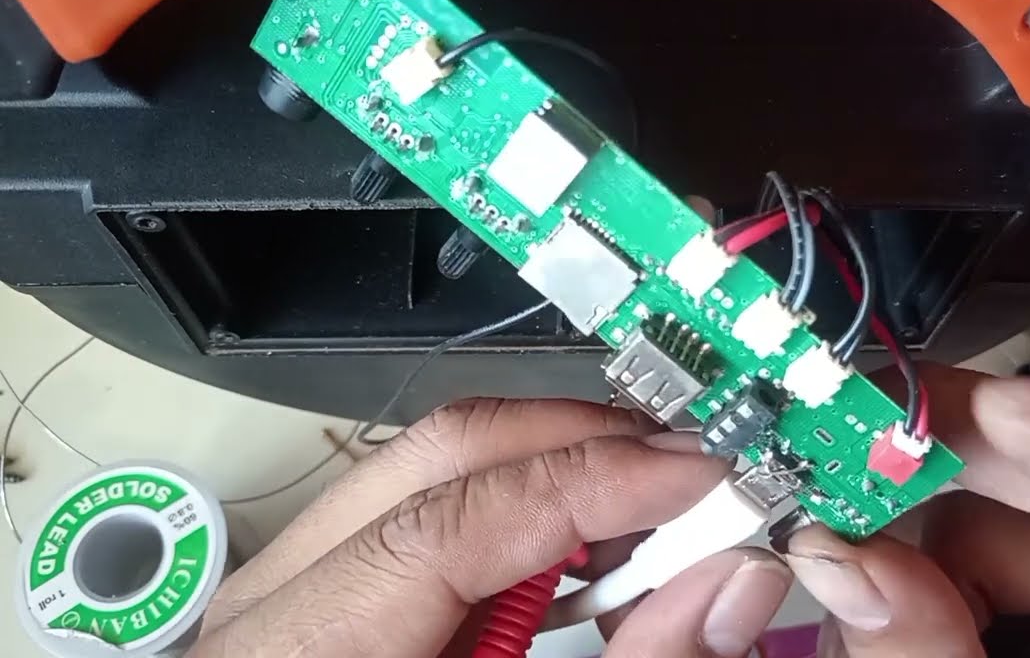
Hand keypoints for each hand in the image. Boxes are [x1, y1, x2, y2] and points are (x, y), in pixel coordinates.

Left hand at [191, 399, 792, 656]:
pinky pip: (440, 507)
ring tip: (660, 518)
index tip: (697, 475)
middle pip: (445, 457)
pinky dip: (532, 512)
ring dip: (566, 472)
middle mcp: (277, 601)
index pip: (446, 524)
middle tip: (696, 476)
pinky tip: (596, 554)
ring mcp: (300, 582)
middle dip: (586, 448)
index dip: (584, 485)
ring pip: (443, 465)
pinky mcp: (336, 585)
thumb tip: (731, 582)